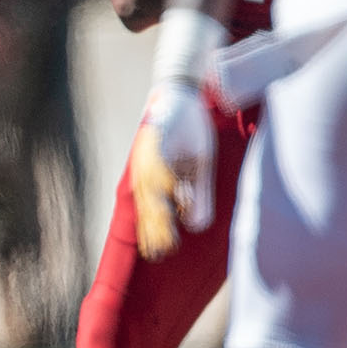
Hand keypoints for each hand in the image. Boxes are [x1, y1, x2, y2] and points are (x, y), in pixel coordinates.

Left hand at [128, 80, 216, 260]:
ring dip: (157, 207)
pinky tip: (170, 190)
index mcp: (154, 177)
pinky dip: (163, 176)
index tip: (161, 254)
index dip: (155, 232)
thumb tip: (196, 227)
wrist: (183, 93)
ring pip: (150, 185)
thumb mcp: (199, 168)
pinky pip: (158, 159)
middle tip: (161, 251)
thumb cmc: (189, 130)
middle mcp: (146, 168)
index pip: (153, 211)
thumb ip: (198, 196)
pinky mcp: (155, 136)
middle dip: (155, 228)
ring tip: (164, 227)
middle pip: (149, 203)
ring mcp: (148, 153)